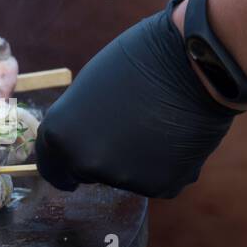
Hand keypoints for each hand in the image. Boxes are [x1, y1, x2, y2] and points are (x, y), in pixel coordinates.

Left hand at [36, 0, 238, 197]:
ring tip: (157, 123)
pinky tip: (175, 136)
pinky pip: (157, 179)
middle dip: (102, 156)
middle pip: (88, 171)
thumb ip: (78, 122)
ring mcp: (123, 177)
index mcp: (60, 135)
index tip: (70, 167)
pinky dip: (165, 164)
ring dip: (136, 159)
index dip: (63, 164)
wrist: (194, 61)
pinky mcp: (160, 186)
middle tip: (125, 127)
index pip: (52, 166)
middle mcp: (86, 162)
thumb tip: (80, 143)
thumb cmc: (141, 59)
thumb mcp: (90, 86)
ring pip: (126, 176)